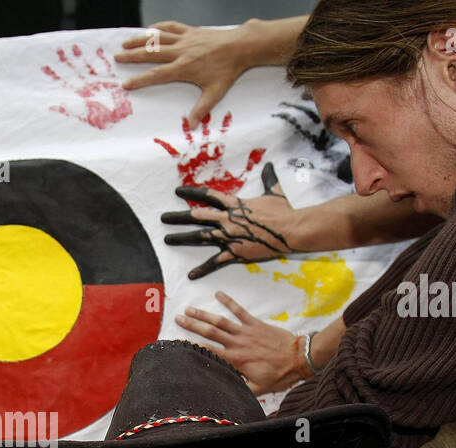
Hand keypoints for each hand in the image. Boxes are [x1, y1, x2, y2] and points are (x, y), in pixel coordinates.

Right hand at [116, 21, 257, 127]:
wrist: (240, 46)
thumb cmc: (228, 70)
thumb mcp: (215, 92)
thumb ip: (202, 109)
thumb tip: (193, 126)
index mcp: (184, 68)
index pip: (157, 75)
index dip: (140, 79)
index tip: (126, 83)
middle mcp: (181, 51)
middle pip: (151, 53)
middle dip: (133, 55)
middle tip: (117, 57)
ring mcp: (185, 39)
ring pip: (157, 37)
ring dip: (140, 39)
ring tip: (125, 42)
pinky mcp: (190, 31)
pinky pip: (171, 26)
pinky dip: (159, 27)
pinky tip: (149, 29)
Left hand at [163, 162, 297, 278]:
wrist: (291, 230)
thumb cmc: (284, 211)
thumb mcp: (274, 192)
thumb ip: (268, 178)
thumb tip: (269, 164)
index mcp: (235, 204)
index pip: (207, 196)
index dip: (191, 192)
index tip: (178, 192)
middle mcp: (227, 219)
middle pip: (197, 216)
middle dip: (178, 217)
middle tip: (163, 218)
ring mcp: (229, 237)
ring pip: (200, 237)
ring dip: (182, 238)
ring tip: (167, 239)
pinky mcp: (235, 253)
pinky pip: (215, 262)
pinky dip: (202, 269)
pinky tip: (190, 275)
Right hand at [175, 290, 303, 395]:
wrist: (299, 358)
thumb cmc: (279, 375)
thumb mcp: (259, 388)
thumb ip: (241, 389)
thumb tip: (225, 390)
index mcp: (235, 360)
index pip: (209, 352)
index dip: (192, 347)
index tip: (179, 343)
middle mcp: (237, 343)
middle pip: (209, 332)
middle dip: (192, 325)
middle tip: (178, 318)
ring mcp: (246, 332)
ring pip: (220, 321)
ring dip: (204, 314)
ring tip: (189, 308)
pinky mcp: (255, 324)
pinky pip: (240, 310)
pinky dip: (229, 301)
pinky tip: (218, 294)